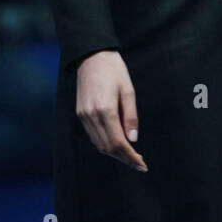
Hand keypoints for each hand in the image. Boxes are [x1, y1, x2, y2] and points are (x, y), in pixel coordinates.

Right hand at [75, 50, 146, 171]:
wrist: (91, 55)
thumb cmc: (114, 70)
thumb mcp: (128, 90)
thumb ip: (131, 116)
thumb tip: (133, 140)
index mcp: (105, 110)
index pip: (118, 143)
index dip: (131, 157)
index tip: (142, 165)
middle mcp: (92, 116)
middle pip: (108, 147)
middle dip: (124, 158)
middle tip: (139, 163)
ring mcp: (83, 116)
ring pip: (99, 144)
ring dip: (114, 153)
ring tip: (130, 155)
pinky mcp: (80, 113)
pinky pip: (92, 135)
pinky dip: (104, 144)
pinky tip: (116, 143)